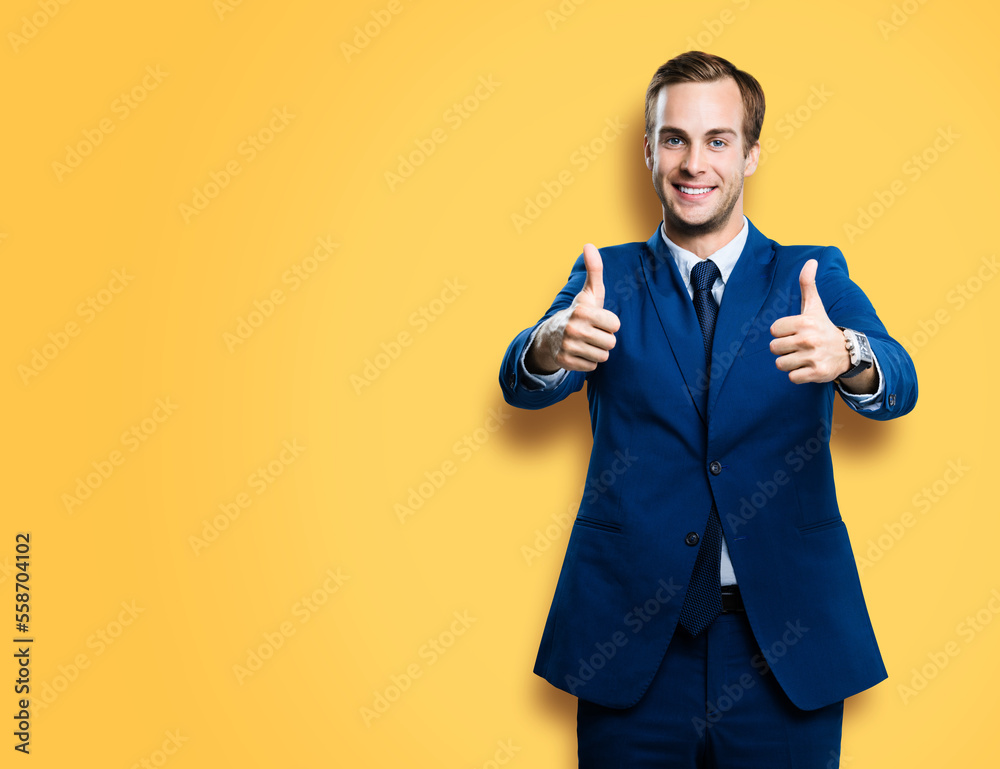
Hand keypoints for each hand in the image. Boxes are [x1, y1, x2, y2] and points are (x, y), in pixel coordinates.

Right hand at [526, 244, 621, 373]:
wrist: (551, 336)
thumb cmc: (579, 313)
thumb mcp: (588, 293)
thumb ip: (594, 270)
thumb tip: (589, 244)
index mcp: (582, 311)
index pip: (616, 325)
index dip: (610, 324)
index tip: (599, 321)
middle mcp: (574, 329)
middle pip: (611, 343)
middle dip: (605, 339)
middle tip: (592, 334)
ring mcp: (568, 346)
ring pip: (603, 357)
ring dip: (598, 352)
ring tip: (587, 343)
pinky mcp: (565, 362)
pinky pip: (592, 368)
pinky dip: (588, 362)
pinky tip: (580, 353)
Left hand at [769, 259, 849, 383]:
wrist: (847, 352)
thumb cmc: (823, 326)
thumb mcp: (815, 306)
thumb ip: (808, 284)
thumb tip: (811, 261)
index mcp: (804, 322)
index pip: (774, 330)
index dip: (782, 332)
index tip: (795, 331)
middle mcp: (808, 339)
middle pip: (774, 348)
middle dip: (783, 348)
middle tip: (798, 346)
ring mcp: (813, 357)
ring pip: (780, 364)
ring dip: (789, 362)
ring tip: (802, 356)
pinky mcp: (817, 373)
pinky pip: (792, 377)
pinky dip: (797, 375)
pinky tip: (807, 367)